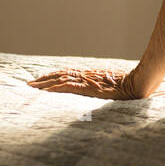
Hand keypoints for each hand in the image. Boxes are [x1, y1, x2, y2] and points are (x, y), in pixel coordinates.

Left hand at [27, 68, 141, 99]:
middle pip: (60, 74)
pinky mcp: (87, 88)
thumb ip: (104, 85)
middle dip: (44, 79)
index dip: (53, 75)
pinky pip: (67, 87)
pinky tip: (45, 92)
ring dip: (44, 83)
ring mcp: (86, 81)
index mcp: (90, 74)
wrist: (135, 84)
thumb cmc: (127, 86)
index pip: (67, 73)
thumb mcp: (113, 85)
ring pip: (60, 79)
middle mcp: (86, 75)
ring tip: (32, 87)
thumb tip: (101, 89)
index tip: (42, 79)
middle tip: (30, 83)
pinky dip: (54, 89)